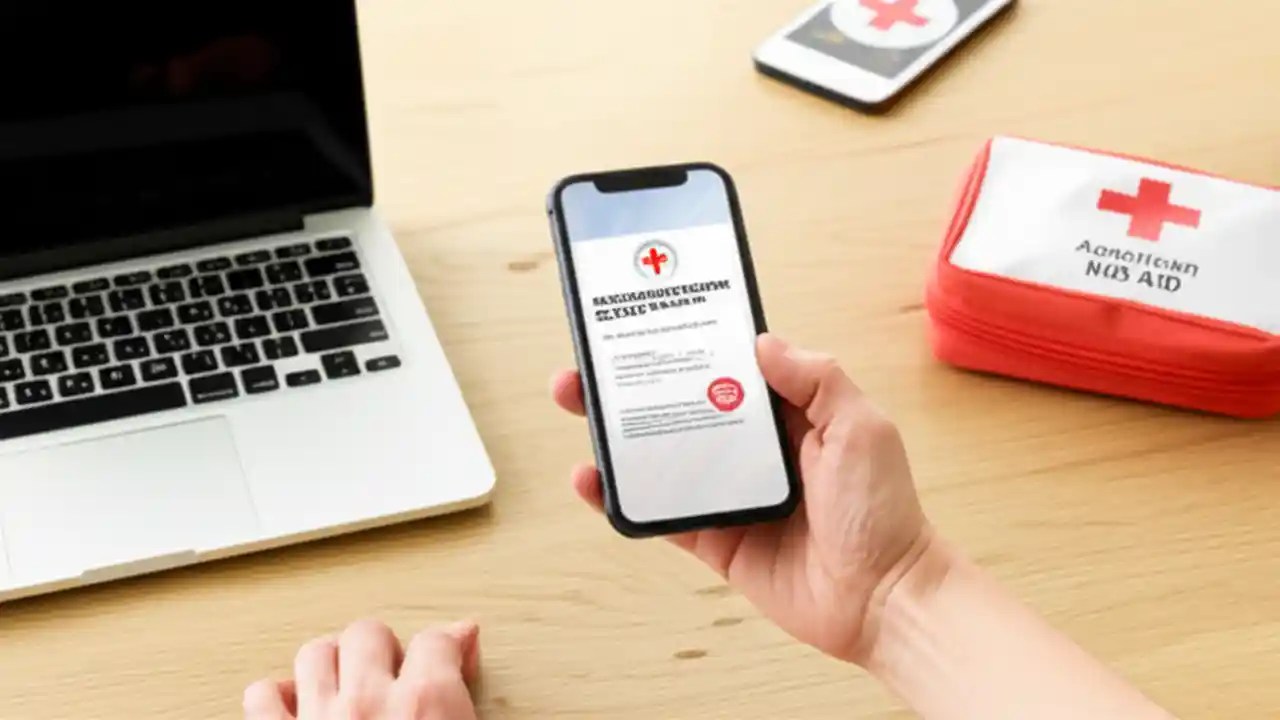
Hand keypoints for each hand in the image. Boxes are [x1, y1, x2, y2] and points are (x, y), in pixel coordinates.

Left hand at [243, 620, 480, 719]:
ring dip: (334, 662)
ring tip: (349, 678)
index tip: (456, 655)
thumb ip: (473, 702)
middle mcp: (367, 704)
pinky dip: (277, 695)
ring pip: (315, 654)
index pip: (438, 641)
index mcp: (426, 704)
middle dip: (386, 648)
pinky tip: (296, 702)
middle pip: (370, 632)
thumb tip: (474, 652)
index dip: (451, 646)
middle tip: (399, 672)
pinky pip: (261, 699)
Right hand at [551, 334, 931, 662]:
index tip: (647, 321)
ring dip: (616, 432)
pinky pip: (660, 513)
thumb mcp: (860, 428)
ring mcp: (730, 494)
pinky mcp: (715, 539)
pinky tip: (592, 479)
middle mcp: (753, 449)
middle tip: (589, 363)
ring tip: (577, 404)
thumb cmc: (883, 512)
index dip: (687, 346)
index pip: (726, 369)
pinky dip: (622, 497)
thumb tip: (762, 341)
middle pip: (680, 406)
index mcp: (788, 414)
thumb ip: (816, 379)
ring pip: (661, 455)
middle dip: (632, 382)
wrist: (883, 599)